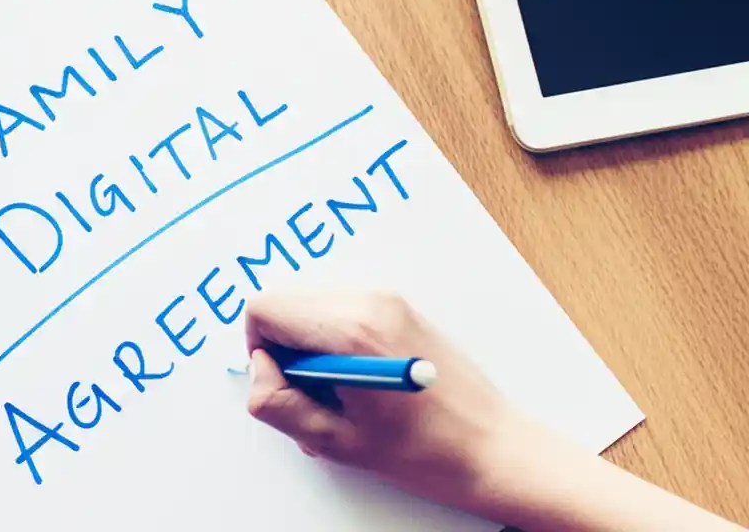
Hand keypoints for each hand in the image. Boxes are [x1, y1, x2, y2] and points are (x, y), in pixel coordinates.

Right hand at [244, 291, 520, 510]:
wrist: (492, 448)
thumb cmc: (425, 451)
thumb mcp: (335, 440)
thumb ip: (278, 403)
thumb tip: (260, 373)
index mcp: (350, 332)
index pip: (265, 309)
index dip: (260, 351)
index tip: (285, 384)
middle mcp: (369, 303)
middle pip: (286, 306)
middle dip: (287, 351)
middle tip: (319, 396)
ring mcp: (388, 301)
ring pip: (311, 310)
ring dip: (312, 350)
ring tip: (344, 393)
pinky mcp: (399, 308)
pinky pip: (340, 313)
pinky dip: (335, 344)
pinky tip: (361, 382)